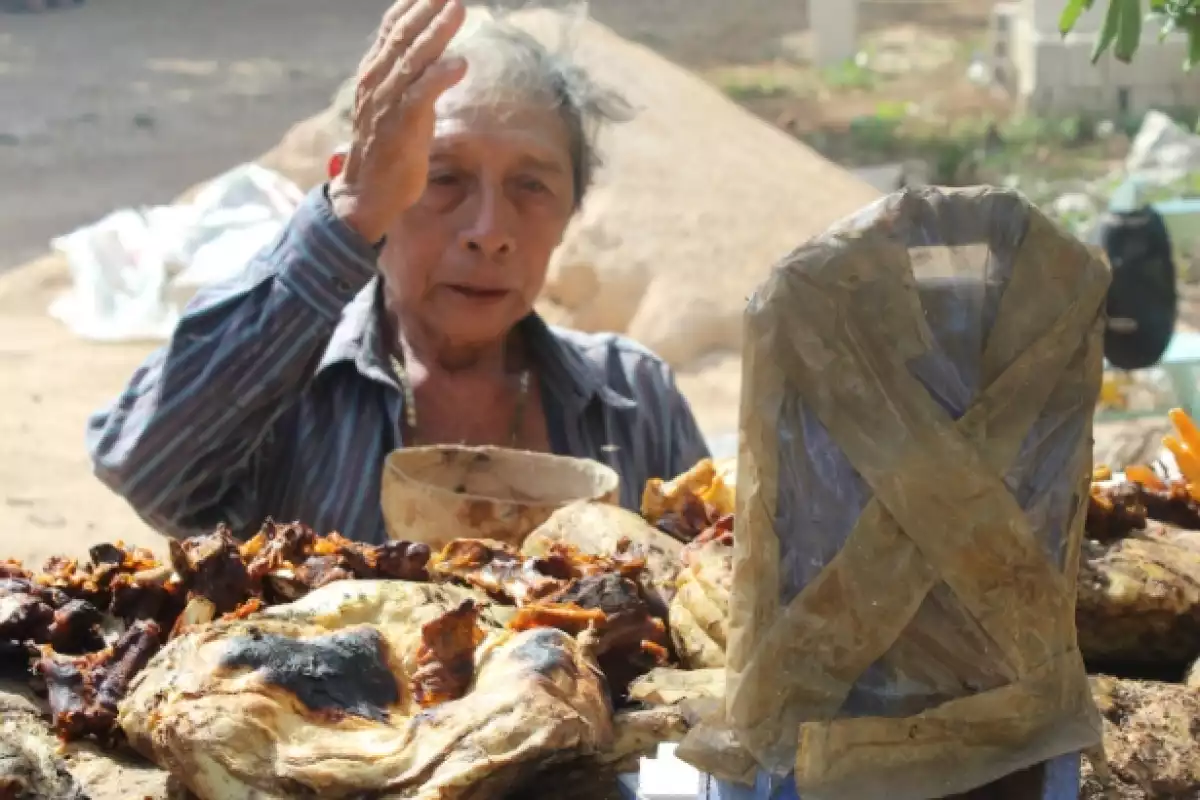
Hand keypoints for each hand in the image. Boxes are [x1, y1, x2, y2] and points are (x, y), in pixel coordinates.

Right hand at [329, 0, 467, 242]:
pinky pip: (421, 95)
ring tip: (458, 10)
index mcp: (374, 73)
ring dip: (437, 33)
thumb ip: (407, 77)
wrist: (367, 191)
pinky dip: (439, 77)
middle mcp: (376, 81)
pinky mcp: (401, 125)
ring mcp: (387, 102)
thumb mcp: (396, 104)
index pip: (391, 30)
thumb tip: (433, 55)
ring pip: (413, 59)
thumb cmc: (387, 148)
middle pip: (403, 36)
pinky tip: (460, 64)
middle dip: (427, 9)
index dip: (411, 6)